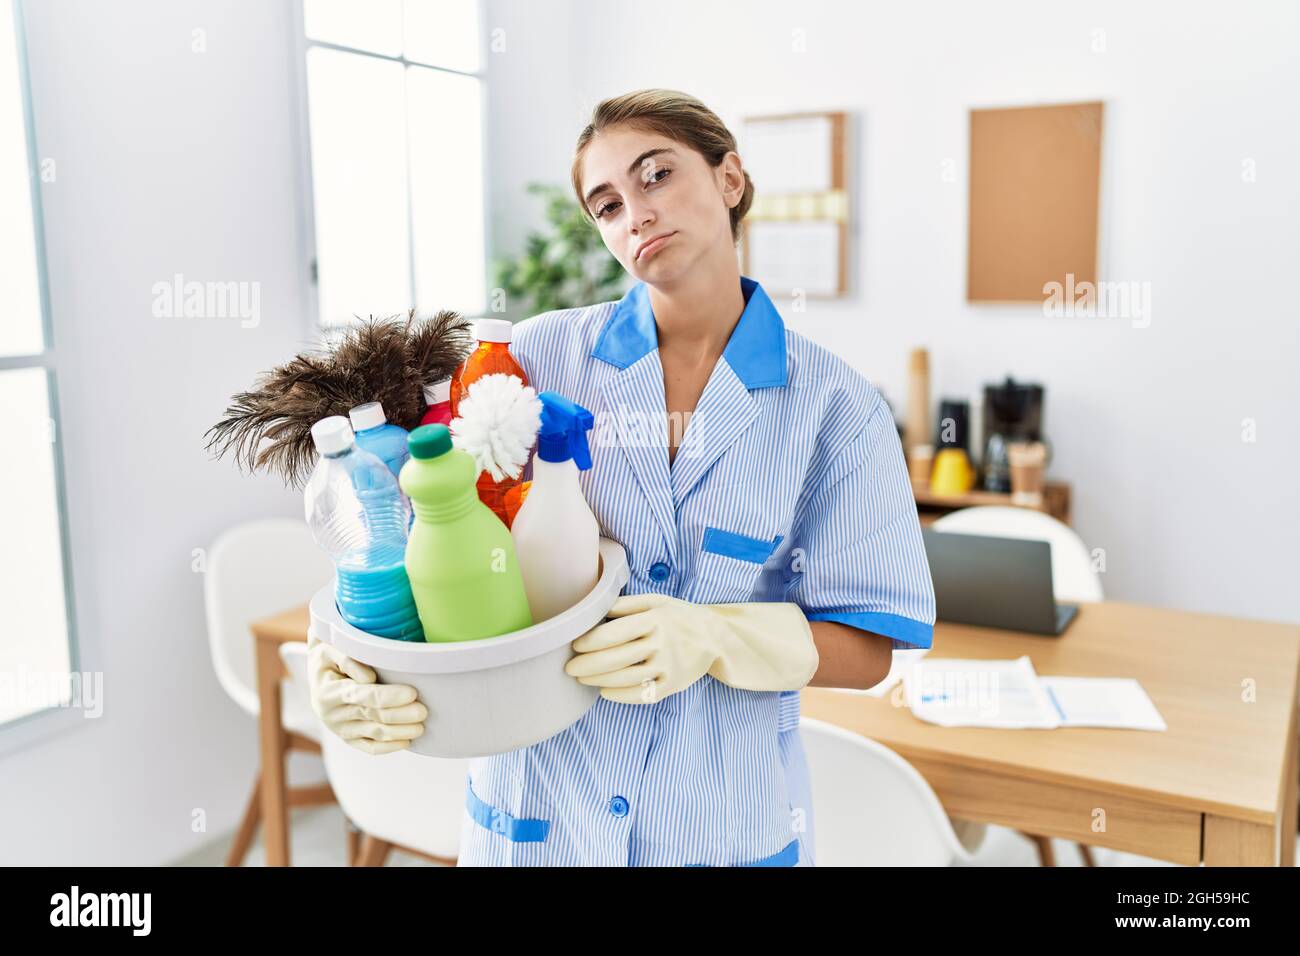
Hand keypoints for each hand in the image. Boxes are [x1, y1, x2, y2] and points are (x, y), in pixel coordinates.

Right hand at [306, 632, 426, 753]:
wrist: (318, 673)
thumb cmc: (330, 656)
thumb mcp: (332, 649)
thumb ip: (349, 660)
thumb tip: (369, 678)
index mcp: (328, 692)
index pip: (363, 696)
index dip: (389, 696)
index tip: (412, 693)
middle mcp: (331, 714)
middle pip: (372, 716)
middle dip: (400, 715)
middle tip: (423, 711)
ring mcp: (339, 729)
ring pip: (374, 734)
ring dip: (399, 732)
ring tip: (420, 727)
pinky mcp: (347, 738)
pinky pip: (369, 747)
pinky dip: (389, 746)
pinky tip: (406, 741)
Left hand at [564, 593, 818, 704]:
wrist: (715, 636)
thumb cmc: (678, 616)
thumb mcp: (656, 601)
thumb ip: (626, 604)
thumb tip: (595, 609)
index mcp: (654, 619)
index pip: (614, 632)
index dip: (590, 641)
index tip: (575, 645)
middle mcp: (662, 642)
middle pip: (616, 657)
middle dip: (588, 665)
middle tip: (570, 668)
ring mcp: (669, 664)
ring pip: (627, 677)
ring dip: (599, 680)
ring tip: (583, 679)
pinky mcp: (674, 683)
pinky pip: (643, 693)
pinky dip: (621, 695)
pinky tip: (605, 691)